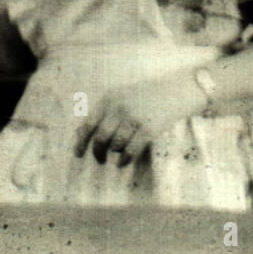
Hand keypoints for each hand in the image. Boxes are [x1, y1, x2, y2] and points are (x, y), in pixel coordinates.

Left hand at [74, 69, 207, 166]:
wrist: (175, 91)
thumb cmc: (144, 96)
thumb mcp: (121, 96)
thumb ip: (103, 112)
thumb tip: (79, 133)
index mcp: (109, 98)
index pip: (88, 124)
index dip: (80, 142)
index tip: (77, 154)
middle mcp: (120, 108)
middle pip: (100, 138)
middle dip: (97, 152)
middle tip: (99, 159)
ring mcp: (135, 118)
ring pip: (115, 145)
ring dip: (113, 154)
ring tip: (116, 156)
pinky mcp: (149, 129)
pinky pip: (130, 151)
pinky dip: (123, 160)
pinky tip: (122, 162)